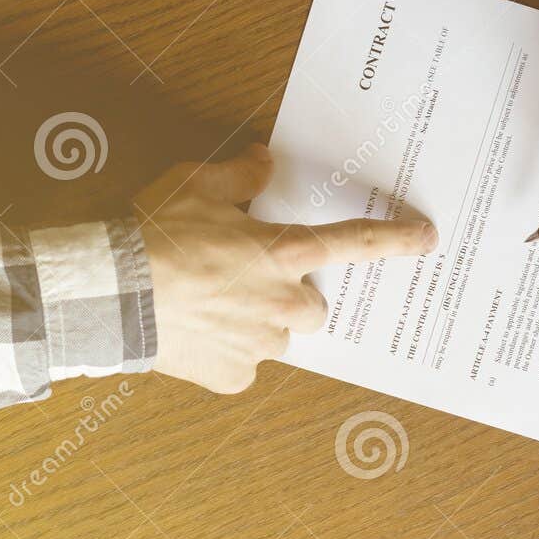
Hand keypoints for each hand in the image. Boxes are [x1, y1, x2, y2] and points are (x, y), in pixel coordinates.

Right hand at [134, 143, 436, 393]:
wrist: (111, 292)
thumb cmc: (152, 232)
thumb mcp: (196, 183)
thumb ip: (242, 174)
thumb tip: (265, 162)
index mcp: (284, 252)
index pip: (355, 243)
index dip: (395, 239)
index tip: (427, 238)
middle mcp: (284, 302)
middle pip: (312, 303)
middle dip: (290, 293)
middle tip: (247, 280)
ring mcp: (262, 344)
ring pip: (277, 335)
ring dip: (258, 323)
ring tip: (209, 305)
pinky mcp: (234, 376)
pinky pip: (243, 365)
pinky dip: (226, 353)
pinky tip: (194, 332)